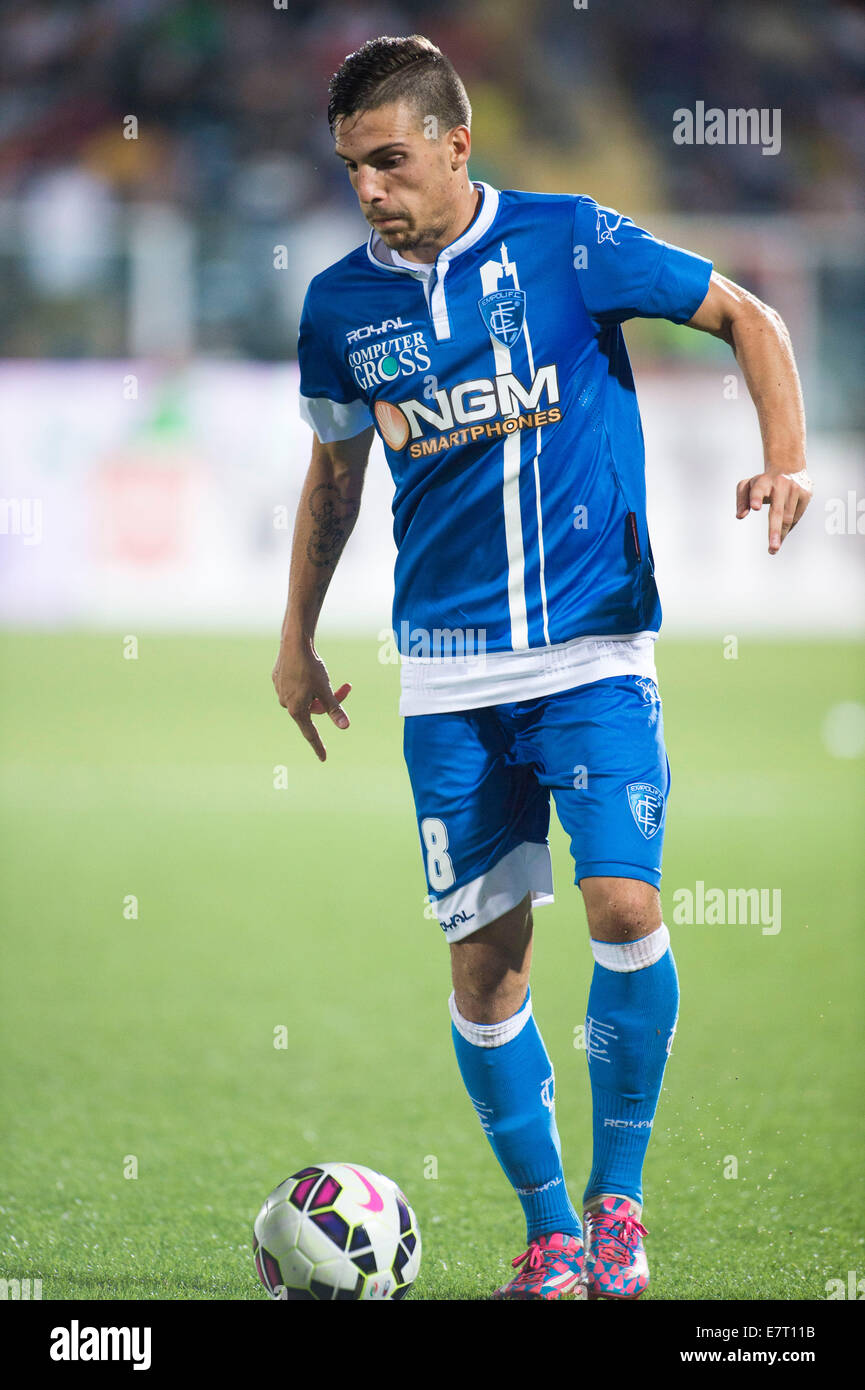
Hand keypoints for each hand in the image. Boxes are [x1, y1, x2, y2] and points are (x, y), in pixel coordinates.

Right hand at [272, 640, 350, 762]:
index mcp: (296, 710)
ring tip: (321, 672)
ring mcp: (280, 691)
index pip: (310, 733)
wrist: (293, 643)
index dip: (319, 746)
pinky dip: (306, 682)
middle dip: (329, 701)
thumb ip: (334, 709)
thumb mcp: (326, 689)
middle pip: (314, 709)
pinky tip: (307, 668)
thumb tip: (345, 727)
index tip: (324, 759)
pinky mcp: (278, 679)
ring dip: (318, 690)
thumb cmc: (311, 667)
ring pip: (306, 697)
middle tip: (346, 686)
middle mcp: (285, 703)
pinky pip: (296, 687)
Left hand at [736, 467, 811, 553]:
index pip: (759, 489)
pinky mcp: (806, 494)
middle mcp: (780, 484)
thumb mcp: (748, 485)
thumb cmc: (763, 482)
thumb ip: (741, 499)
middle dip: (775, 531)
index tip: (755, 507)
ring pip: (789, 518)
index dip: (756, 498)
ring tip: (773, 548)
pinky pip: (796, 517)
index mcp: (763, 481)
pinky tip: (781, 534)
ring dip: (781, 535)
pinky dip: (788, 528)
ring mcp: (795, 489)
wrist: (789, 466)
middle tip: (772, 549)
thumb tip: (740, 516)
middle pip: (777, 511)